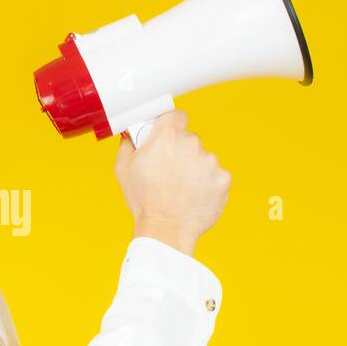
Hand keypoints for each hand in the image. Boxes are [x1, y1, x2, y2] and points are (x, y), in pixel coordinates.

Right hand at [114, 110, 230, 254]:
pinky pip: (215, 176)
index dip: (171, 124)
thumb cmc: (144, 201)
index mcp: (166, 136)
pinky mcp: (223, 179)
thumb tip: (131, 137)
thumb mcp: (123, 169)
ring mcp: (210, 161)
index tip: (168, 134)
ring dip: (195, 169)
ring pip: (203, 159)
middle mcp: (191, 144)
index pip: (176, 115)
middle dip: (181, 152)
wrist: (166, 230)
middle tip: (169, 172)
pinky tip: (194, 196)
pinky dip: (207, 184)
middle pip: (189, 139)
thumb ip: (127, 145)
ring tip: (181, 189)